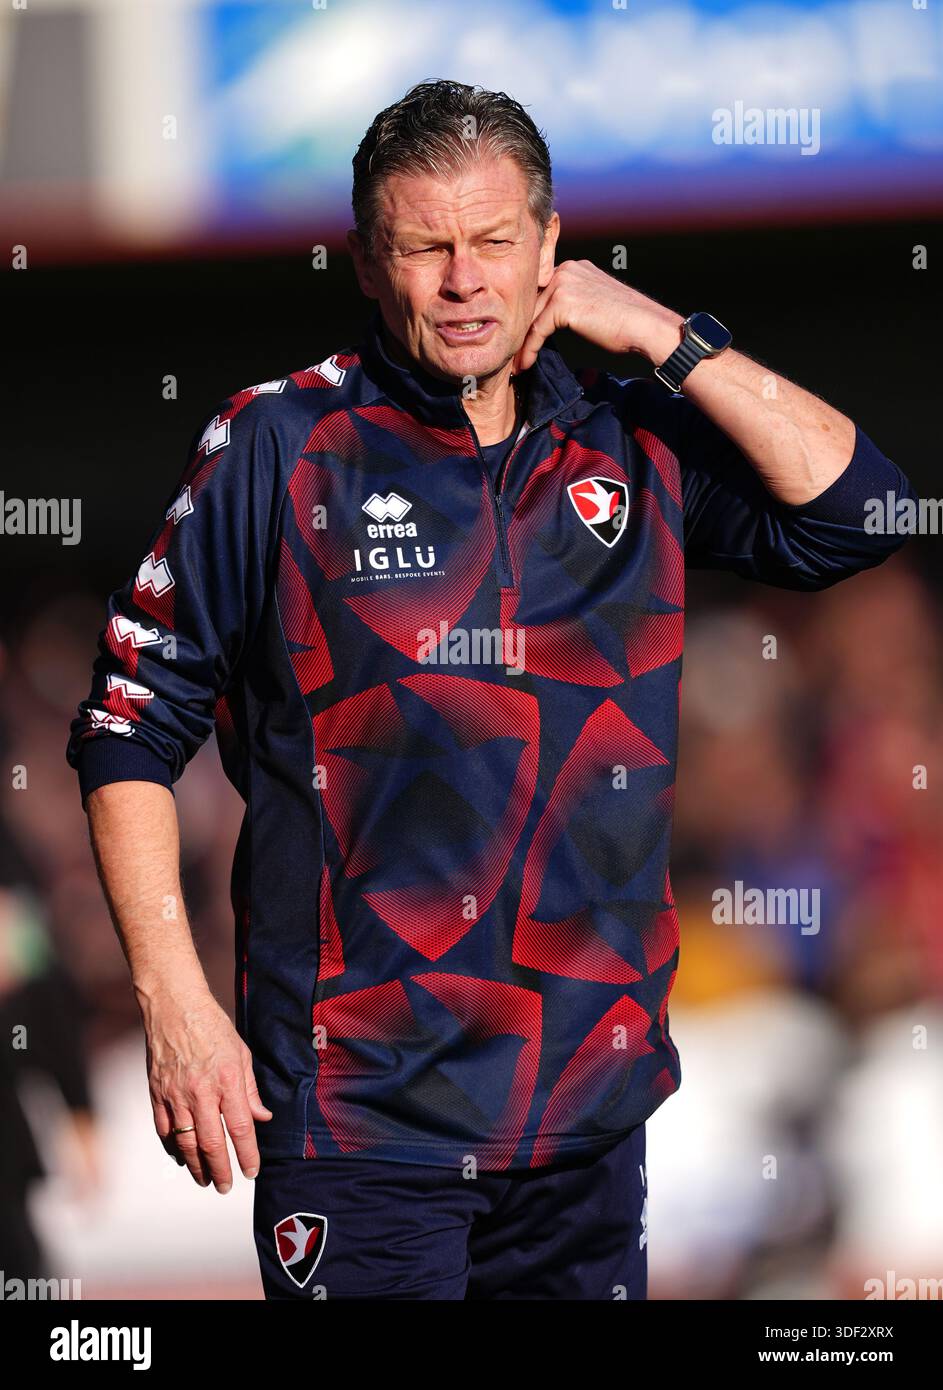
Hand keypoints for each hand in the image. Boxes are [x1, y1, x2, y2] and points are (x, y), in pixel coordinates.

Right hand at [141, 986, 272, 1191]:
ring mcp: (175, 1094)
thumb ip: (250, 1089)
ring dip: (196, 1166)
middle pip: (211, 1142)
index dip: (247, 1153)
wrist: (174, 1007)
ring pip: (185, 1142)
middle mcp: (200, 1091)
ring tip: (205, 1180)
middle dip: (220, 1170)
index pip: (240, 1127)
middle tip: (226, 1187)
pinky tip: (182, 1158)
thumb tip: (261, 1117)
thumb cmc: (212, 1026)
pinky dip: (173, 1148)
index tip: (252, 1171)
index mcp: (226, 1080)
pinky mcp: (156, 1093)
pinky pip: (164, 1130)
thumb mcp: (241, 1053)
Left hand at [514, 260, 683, 371]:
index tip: (520, 338)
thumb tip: (550, 321)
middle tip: (511, 353)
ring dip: (521, 343)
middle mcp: (566, 269)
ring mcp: (563, 284)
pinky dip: (529, 350)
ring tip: (514, 364)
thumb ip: (573, 302)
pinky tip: (525, 365)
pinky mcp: (562, 304)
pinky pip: (537, 331)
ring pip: (531, 318)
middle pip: (533, 303)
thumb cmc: (627, 323)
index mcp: (573, 267)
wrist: (646, 326)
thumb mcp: (594, 302)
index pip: (542, 291)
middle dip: (521, 330)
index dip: (529, 317)